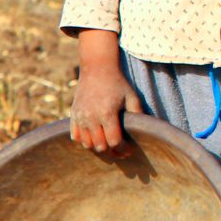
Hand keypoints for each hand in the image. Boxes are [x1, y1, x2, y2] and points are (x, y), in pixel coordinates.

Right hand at [69, 30, 142, 157]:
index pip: (114, 142)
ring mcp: (80, 117)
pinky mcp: (73, 115)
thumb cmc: (118, 83)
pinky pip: (76, 136)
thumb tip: (147, 131)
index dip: (123, 149)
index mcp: (107, 113)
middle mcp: (91, 117)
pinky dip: (85, 141)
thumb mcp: (132, 97)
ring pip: (87, 144)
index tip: (130, 150)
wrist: (97, 68)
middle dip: (112, 151)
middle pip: (100, 146)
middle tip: (121, 151)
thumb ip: (138, 114)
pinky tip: (95, 138)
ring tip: (109, 145)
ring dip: (98, 147)